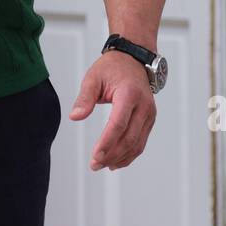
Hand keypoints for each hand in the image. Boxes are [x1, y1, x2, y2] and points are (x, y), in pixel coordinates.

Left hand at [69, 51, 156, 170]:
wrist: (134, 59)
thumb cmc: (112, 67)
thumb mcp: (93, 77)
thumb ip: (84, 98)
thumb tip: (75, 117)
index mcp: (129, 94)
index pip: (118, 124)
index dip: (107, 142)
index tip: (95, 156)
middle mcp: (144, 106)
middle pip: (129, 138)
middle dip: (111, 155)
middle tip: (94, 165)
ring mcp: (150, 114)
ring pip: (137, 144)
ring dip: (120, 158)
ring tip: (102, 165)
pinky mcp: (150, 119)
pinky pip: (141, 141)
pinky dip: (129, 154)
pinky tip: (116, 162)